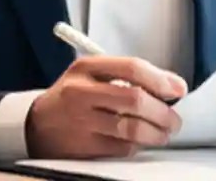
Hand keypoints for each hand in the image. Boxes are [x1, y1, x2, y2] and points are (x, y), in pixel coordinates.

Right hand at [26, 56, 187, 158]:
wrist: (36, 124)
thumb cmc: (72, 97)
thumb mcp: (90, 75)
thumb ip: (125, 76)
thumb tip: (171, 86)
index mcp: (86, 68)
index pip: (131, 68)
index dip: (160, 79)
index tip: (179, 89)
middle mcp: (81, 92)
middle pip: (135, 99)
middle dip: (163, 112)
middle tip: (174, 120)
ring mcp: (81, 121)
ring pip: (132, 128)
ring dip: (156, 133)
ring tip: (163, 133)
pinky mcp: (83, 147)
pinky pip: (122, 147)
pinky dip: (136, 146)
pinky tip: (138, 141)